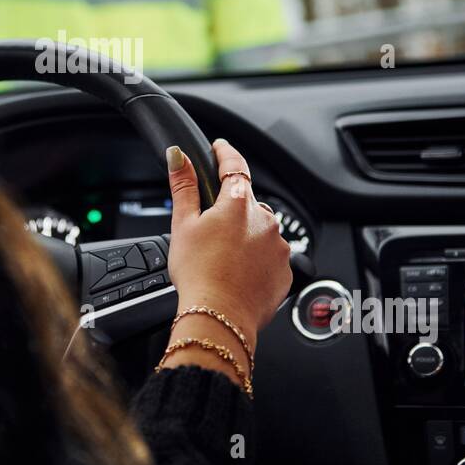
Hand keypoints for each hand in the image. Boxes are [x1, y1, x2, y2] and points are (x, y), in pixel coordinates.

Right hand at [162, 139, 291, 376]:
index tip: (220, 147)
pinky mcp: (286, 270)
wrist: (220, 316)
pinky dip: (258, 260)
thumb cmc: (199, 274)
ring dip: (247, 236)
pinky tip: (239, 273)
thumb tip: (178, 156)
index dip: (225, 153)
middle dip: (233, 209)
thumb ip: (183, 186)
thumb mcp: (183, 225)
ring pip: (262, 230)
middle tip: (211, 230)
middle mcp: (265, 220)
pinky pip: (272, 256)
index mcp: (238, 204)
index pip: (234, 166)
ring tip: (224, 259)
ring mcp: (278, 246)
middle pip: (248, 203)